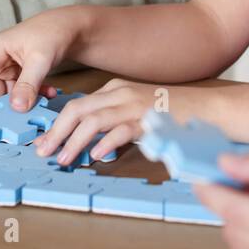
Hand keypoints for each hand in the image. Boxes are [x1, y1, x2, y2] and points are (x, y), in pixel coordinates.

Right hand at [0, 8, 81, 124]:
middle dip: (4, 108)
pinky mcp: (18, 75)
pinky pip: (19, 94)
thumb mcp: (40, 58)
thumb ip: (28, 84)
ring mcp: (6, 68)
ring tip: (43, 102)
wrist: (70, 26)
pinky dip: (33, 97)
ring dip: (24, 103)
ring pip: (7, 96)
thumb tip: (17, 109)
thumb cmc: (52, 32)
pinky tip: (49, 93)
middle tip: (20, 121)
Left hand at [35, 78, 167, 165]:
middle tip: (43, 151)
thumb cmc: (169, 112)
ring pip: (94, 120)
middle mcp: (121, 93)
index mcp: (115, 89)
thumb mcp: (134, 108)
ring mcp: (135, 105)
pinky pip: (122, 130)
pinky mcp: (150, 120)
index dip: (57, 125)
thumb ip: (112, 119)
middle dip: (57, 132)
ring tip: (64, 158)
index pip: (77, 105)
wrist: (205, 107)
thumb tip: (87, 141)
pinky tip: (97, 154)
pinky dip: (107, 142)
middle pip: (78, 110)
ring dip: (75, 141)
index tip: (45, 142)